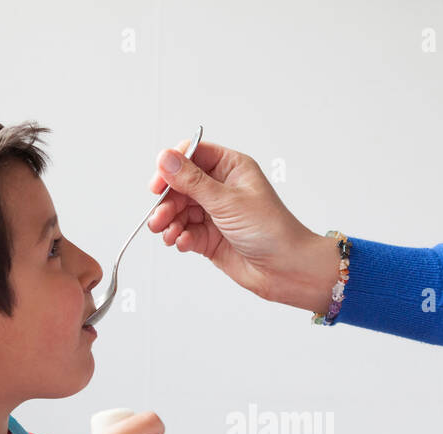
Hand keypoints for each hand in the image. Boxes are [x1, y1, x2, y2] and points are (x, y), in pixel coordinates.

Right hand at [147, 139, 341, 312]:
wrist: (285, 269)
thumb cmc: (270, 230)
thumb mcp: (227, 201)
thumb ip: (192, 181)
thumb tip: (166, 158)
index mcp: (230, 168)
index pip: (192, 155)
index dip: (171, 167)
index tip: (157, 184)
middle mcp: (221, 188)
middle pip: (180, 185)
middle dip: (167, 201)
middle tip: (159, 217)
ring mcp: (214, 213)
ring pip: (179, 210)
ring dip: (168, 221)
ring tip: (166, 233)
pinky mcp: (209, 237)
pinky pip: (185, 232)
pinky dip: (179, 237)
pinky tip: (182, 243)